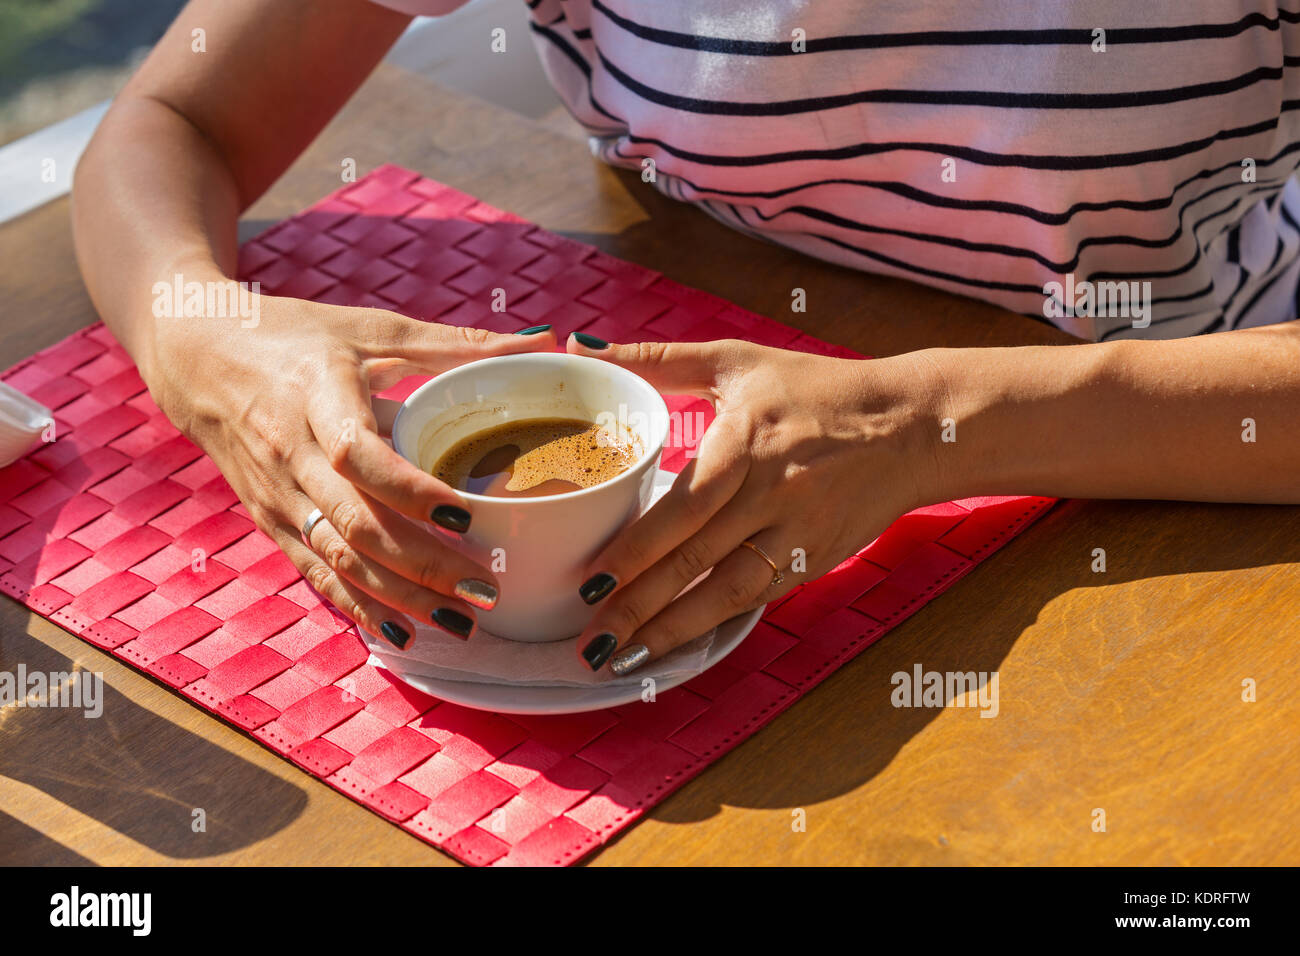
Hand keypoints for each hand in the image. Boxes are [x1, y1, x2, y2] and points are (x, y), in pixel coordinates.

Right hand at [148, 291, 555, 647]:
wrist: (196, 354)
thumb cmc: (292, 334)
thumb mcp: (371, 328)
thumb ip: (456, 342)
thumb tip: (544, 340)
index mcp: (317, 396)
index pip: (360, 456)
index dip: (412, 492)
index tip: (465, 517)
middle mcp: (290, 453)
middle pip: (356, 524)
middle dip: (423, 565)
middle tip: (485, 588)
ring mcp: (275, 494)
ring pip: (337, 559)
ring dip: (398, 597)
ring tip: (458, 622)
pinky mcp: (268, 520)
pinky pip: (313, 572)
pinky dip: (355, 606)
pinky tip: (399, 632)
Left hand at [565, 334, 945, 674]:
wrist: (908, 425)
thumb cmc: (814, 388)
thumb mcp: (737, 360)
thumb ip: (658, 359)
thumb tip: (586, 347)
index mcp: (747, 442)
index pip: (685, 506)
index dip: (636, 550)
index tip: (589, 580)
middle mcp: (772, 493)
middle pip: (696, 560)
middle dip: (638, 606)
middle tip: (590, 639)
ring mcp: (797, 533)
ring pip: (725, 593)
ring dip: (672, 631)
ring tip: (623, 660)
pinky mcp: (813, 559)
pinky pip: (756, 599)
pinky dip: (713, 625)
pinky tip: (675, 646)